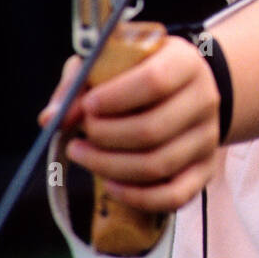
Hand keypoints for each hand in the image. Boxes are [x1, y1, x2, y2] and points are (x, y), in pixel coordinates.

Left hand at [38, 38, 220, 210]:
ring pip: (157, 165)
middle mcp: (204, 100)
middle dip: (104, 137)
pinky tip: (110, 184)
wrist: (187, 90)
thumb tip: (51, 118)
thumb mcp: (114, 61)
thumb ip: (80, 82)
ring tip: (81, 154)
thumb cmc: (140, 72)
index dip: (115, 97)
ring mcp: (207, 139)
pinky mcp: (205, 170)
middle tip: (80, 134)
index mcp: (185, 63)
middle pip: (152, 130)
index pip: (154, 81)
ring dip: (109, 166)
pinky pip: (174, 196)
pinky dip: (137, 196)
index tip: (87, 106)